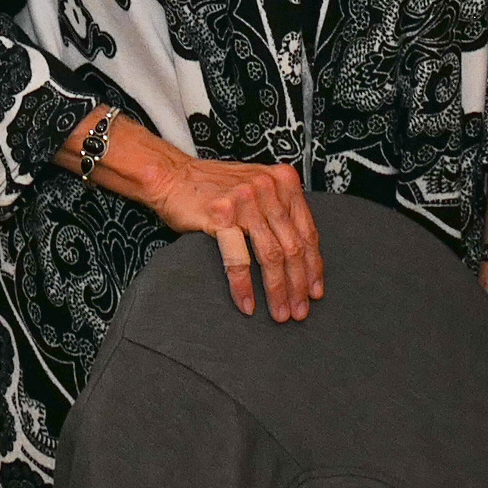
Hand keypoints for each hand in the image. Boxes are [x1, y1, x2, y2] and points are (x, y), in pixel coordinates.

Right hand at [145, 158, 324, 321]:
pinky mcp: (221, 215)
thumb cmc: (213, 187)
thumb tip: (301, 255)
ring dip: (277, 290)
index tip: (315, 290)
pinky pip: (238, 260)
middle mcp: (268, 188)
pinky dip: (244, 286)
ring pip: (270, 255)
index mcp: (283, 181)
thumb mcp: (257, 188)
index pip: (307, 231)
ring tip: (279, 313)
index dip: (313, 265)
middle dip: (298, 284)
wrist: (172, 175)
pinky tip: (248, 304)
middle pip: (292, 246)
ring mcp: (245, 201)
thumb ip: (278, 209)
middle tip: (299, 311)